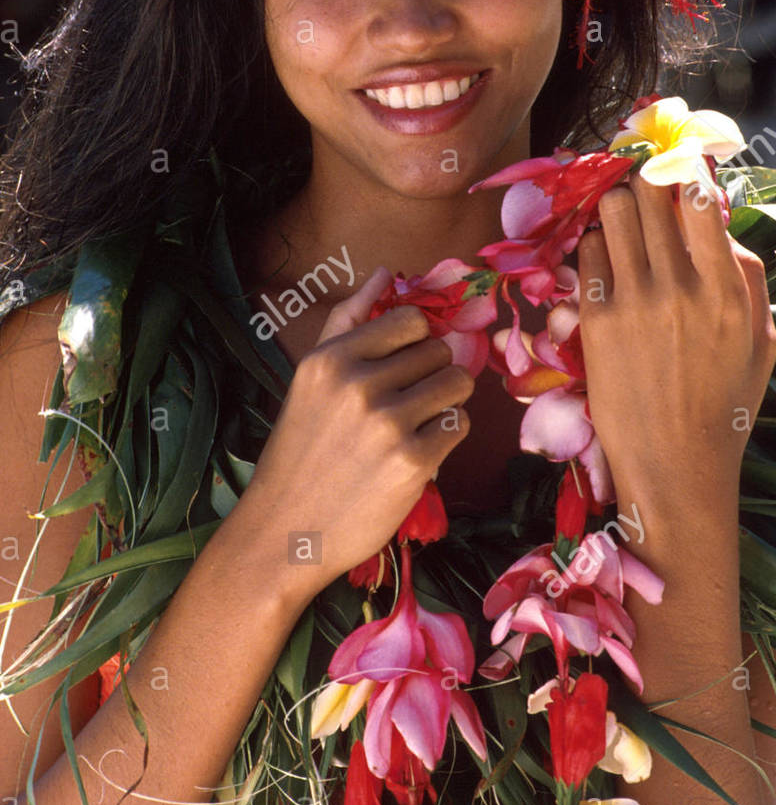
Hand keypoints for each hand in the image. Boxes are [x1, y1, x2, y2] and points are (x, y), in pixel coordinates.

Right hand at [232, 266, 473, 584]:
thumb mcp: (309, 380)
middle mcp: (357, 384)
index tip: (403, 369)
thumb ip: (348, 322)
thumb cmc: (299, 454)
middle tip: (406, 408)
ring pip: (457, 383)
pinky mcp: (414, 461)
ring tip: (418, 426)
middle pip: (438, 351)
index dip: (416, 344)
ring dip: (447, 403)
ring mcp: (387, 423)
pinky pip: (460, 425)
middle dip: (431, 376)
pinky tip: (418, 453)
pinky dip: (447, 438)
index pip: (409, 320)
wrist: (285, 532)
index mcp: (329, 359)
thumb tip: (385, 271)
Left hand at [577, 174, 775, 511]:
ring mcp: (633, 300)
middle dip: (647, 185)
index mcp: (726, 289)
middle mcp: (679, 286)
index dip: (685, 176)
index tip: (678, 175)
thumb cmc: (725, 406)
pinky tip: (607, 261)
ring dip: (618, 209)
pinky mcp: (596, 319)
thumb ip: (748, 278)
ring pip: (614, 212)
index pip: (700, 200)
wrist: (674, 464)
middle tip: (644, 191)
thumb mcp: (759, 341)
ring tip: (623, 222)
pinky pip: (588, 251)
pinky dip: (597, 246)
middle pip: (650, 195)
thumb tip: (720, 225)